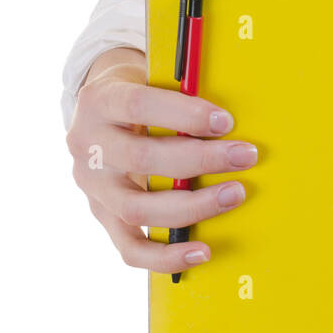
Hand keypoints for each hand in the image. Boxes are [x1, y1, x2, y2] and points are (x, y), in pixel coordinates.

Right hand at [66, 47, 258, 273]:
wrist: (101, 111)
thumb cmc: (140, 90)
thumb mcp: (150, 76)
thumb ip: (179, 88)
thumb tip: (228, 107)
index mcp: (99, 100)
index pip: (137, 105)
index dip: (183, 115)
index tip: (225, 122)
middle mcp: (87, 145)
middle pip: (141, 159)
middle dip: (201, 160)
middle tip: (245, 156)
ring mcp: (92, 185)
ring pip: (136, 208)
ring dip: (192, 206)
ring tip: (233, 195)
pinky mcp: (101, 215)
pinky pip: (129, 247)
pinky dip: (166, 255)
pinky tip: (201, 251)